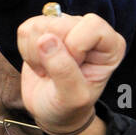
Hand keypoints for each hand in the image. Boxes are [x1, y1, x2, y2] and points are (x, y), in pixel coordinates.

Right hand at [17, 10, 124, 134]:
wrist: (51, 111)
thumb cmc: (69, 107)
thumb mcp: (73, 97)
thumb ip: (64, 70)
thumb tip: (45, 39)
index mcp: (110, 45)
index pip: (93, 25)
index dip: (76, 46)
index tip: (73, 68)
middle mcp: (88, 30)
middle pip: (60, 23)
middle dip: (51, 52)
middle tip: (55, 73)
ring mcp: (64, 27)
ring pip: (40, 25)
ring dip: (36, 54)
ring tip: (47, 70)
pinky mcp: (42, 29)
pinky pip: (26, 29)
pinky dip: (25, 51)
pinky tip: (38, 63)